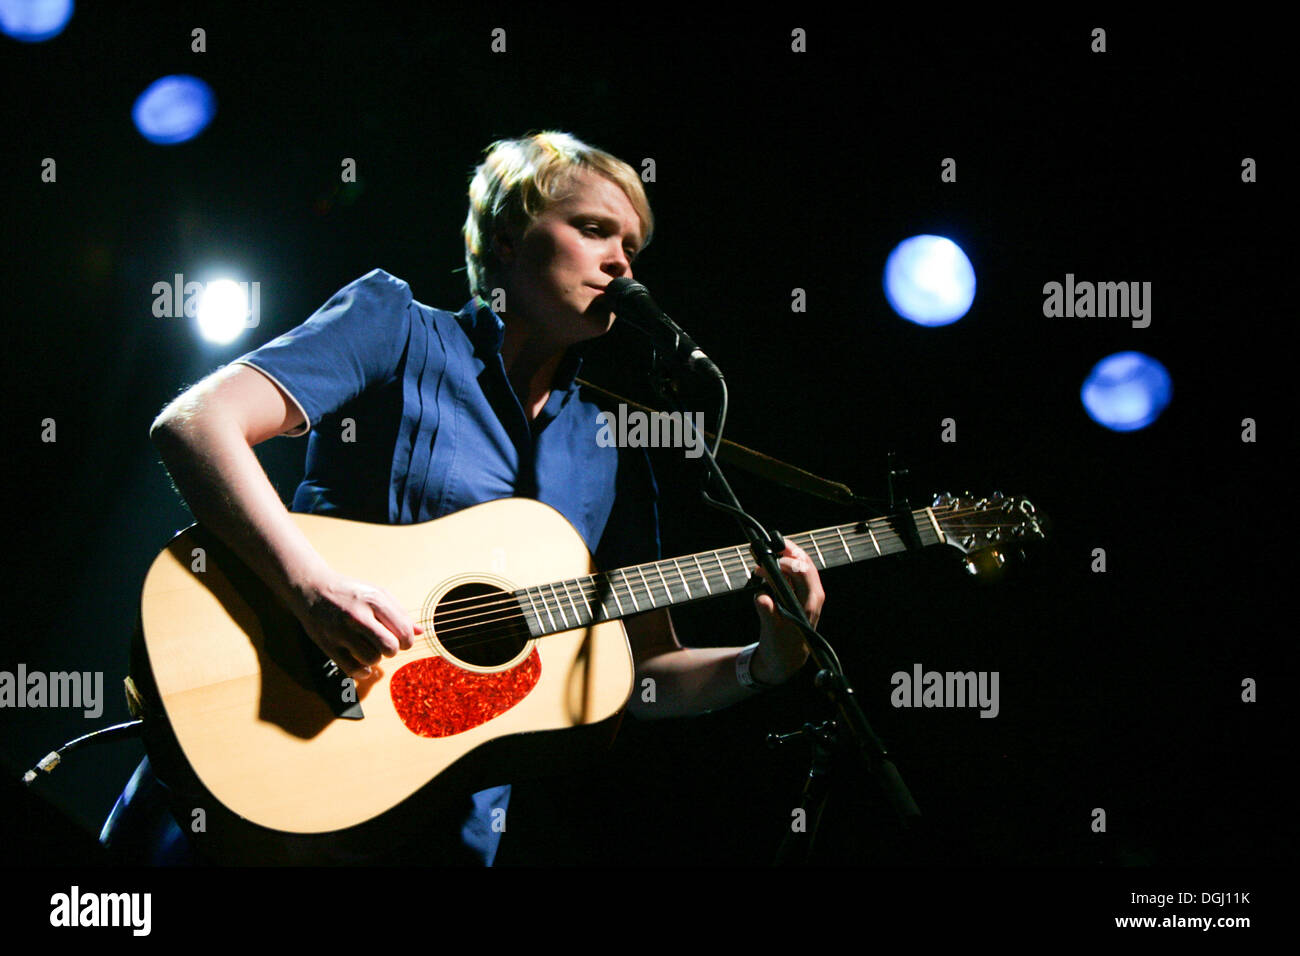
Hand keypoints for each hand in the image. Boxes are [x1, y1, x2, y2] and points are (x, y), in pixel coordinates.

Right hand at [289, 569, 422, 679]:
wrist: (312, 589)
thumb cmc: (350, 592)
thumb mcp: (377, 594)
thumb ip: (399, 612)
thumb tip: (420, 632)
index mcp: (374, 600)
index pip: (403, 631)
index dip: (407, 640)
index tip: (400, 639)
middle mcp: (357, 616)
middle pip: (390, 648)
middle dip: (393, 650)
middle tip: (386, 644)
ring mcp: (341, 632)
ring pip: (372, 659)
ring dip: (376, 658)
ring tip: (370, 648)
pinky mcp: (328, 645)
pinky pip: (352, 669)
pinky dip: (362, 671)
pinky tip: (363, 663)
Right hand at [751, 540, 823, 684]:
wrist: (786, 658)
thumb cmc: (781, 646)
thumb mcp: (772, 632)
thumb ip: (768, 614)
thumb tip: (762, 598)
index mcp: (810, 602)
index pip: (804, 571)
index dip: (787, 563)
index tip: (768, 564)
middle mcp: (812, 594)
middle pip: (804, 563)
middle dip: (787, 552)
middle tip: (768, 546)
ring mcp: (807, 594)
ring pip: (799, 566)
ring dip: (783, 559)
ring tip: (762, 563)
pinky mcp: (799, 595)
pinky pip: (793, 575)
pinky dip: (780, 568)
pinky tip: (767, 572)